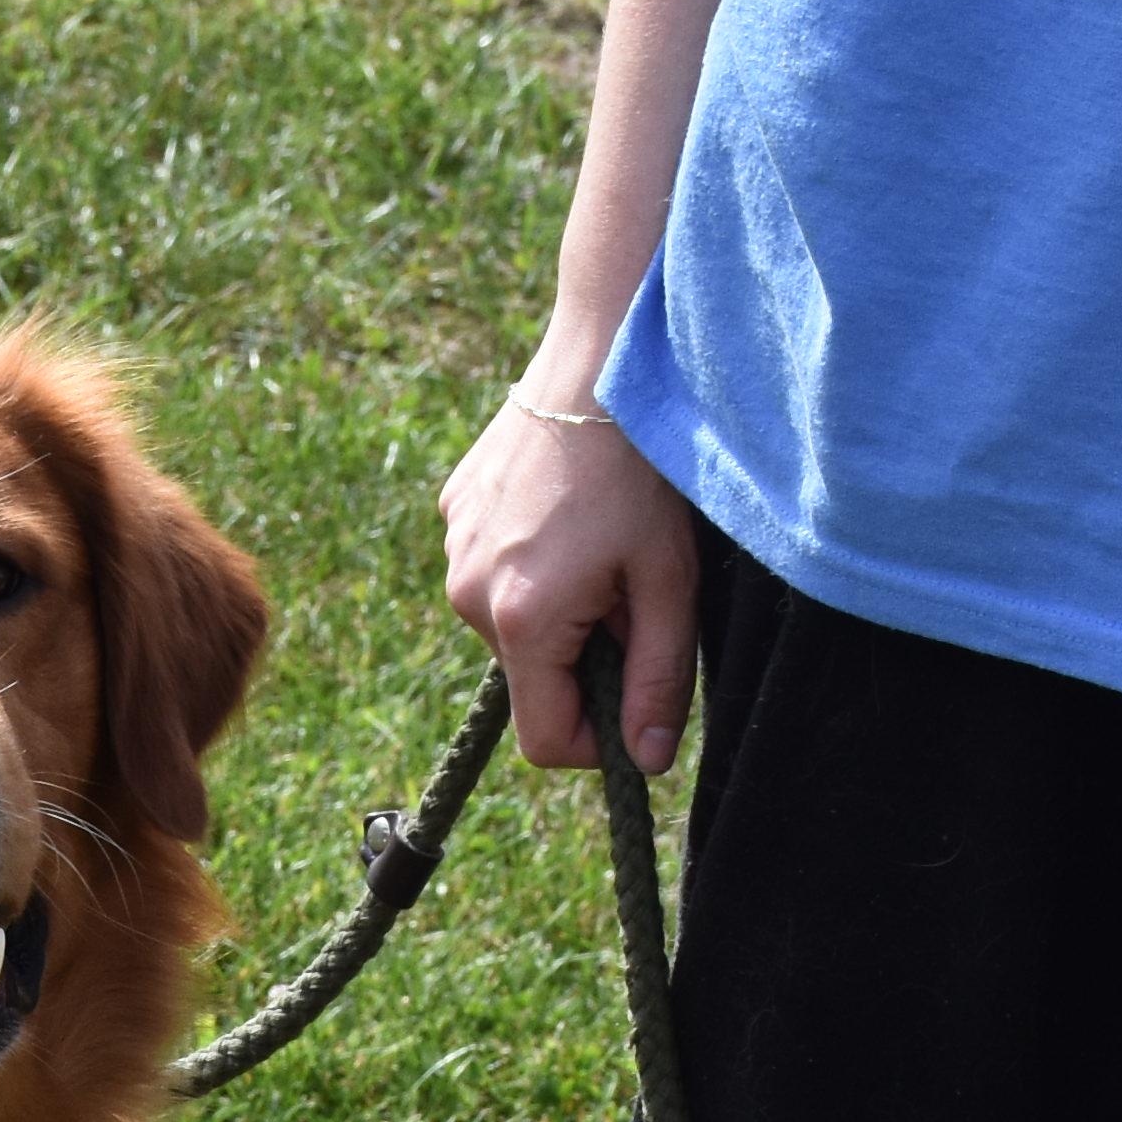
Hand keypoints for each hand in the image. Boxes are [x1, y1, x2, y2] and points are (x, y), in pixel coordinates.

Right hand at [442, 362, 702, 776]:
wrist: (597, 361)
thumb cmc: (643, 471)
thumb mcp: (669, 583)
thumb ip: (659, 680)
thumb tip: (647, 760)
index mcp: (523, 620)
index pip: (544, 739)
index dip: (595, 742)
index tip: (634, 704)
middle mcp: (467, 594)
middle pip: (529, 675)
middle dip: (581, 655)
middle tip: (628, 588)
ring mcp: (453, 550)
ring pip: (509, 622)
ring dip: (554, 607)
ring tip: (596, 541)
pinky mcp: (451, 512)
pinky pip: (490, 568)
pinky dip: (529, 561)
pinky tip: (563, 509)